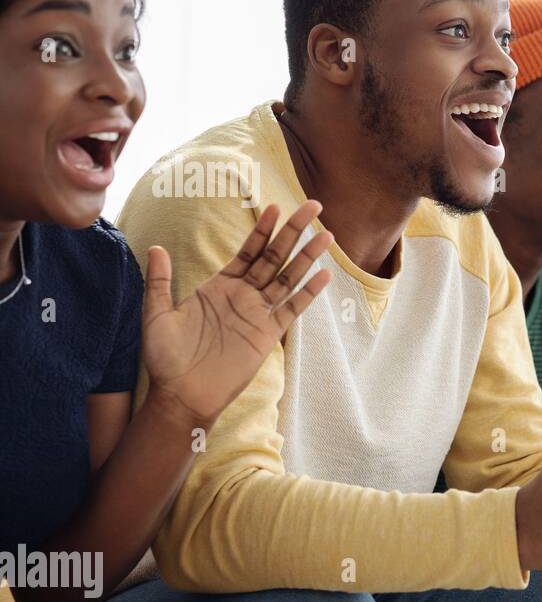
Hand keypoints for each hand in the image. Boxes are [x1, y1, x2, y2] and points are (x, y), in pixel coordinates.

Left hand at [142, 201, 332, 426]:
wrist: (181, 395)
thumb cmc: (165, 359)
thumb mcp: (155, 315)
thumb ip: (159, 282)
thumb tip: (157, 248)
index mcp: (219, 287)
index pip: (247, 251)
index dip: (261, 230)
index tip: (273, 207)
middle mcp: (243, 296)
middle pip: (275, 257)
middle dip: (293, 231)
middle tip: (312, 206)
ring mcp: (258, 315)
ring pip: (288, 278)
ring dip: (307, 256)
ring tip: (325, 234)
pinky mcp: (268, 336)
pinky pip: (292, 309)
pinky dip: (308, 293)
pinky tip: (324, 275)